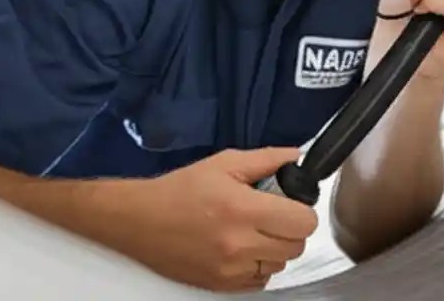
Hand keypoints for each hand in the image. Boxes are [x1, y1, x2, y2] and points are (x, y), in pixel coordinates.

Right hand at [114, 147, 317, 291]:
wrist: (139, 221)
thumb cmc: (180, 189)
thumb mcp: (224, 163)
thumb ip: (266, 159)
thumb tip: (296, 156)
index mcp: (243, 209)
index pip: (303, 222)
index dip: (302, 210)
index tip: (290, 203)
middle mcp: (240, 244)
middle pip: (297, 246)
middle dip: (290, 229)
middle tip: (272, 216)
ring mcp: (231, 269)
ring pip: (280, 265)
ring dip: (275, 249)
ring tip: (253, 231)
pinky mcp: (221, 285)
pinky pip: (261, 280)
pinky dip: (258, 266)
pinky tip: (241, 248)